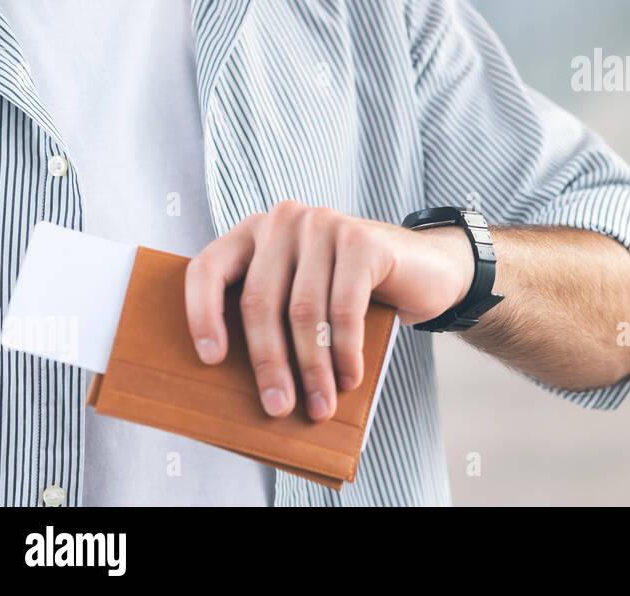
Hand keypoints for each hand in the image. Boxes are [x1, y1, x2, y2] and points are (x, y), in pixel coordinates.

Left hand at [184, 201, 473, 421]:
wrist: (427, 268)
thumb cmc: (354, 292)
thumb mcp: (303, 296)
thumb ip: (273, 316)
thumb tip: (243, 383)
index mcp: (255, 232)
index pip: (207, 269)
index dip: (201, 316)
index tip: (210, 360)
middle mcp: (285, 220)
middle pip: (260, 302)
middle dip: (270, 364)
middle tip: (279, 407)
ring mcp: (324, 225)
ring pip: (303, 312)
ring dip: (313, 369)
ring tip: (321, 405)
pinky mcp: (362, 240)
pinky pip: (344, 308)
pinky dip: (346, 352)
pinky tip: (349, 378)